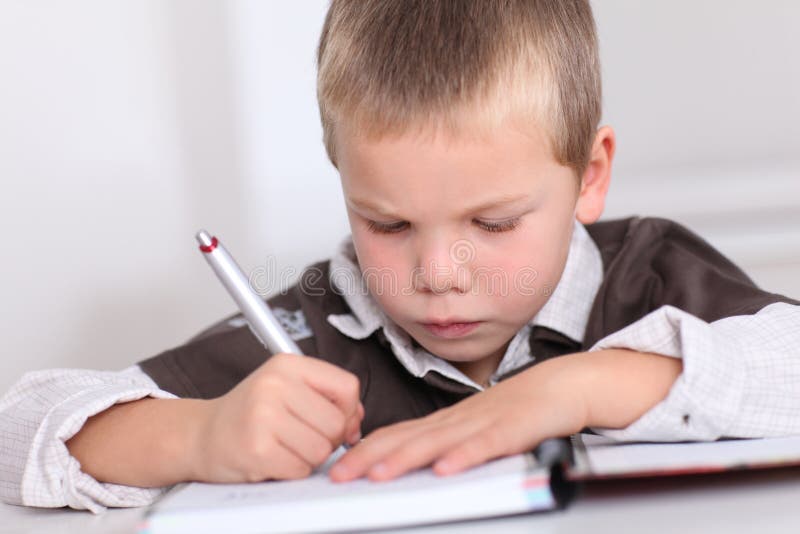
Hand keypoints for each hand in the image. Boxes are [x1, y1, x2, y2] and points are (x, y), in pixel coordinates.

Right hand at [193, 353, 363, 482]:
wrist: (201, 435)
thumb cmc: (250, 413)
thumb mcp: (287, 389)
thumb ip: (327, 398)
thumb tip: (358, 420)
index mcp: (286, 364)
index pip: (347, 386)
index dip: (350, 410)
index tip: (337, 419)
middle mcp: (274, 385)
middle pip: (337, 422)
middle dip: (328, 439)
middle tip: (303, 437)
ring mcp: (263, 417)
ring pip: (322, 449)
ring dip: (310, 457)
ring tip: (286, 447)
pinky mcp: (257, 450)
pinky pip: (300, 469)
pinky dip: (292, 470)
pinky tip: (274, 459)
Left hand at [328, 355, 586, 482]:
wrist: (560, 386)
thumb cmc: (515, 410)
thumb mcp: (472, 429)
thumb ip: (443, 444)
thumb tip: (406, 464)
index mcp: (446, 422)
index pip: (396, 435)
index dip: (365, 451)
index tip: (337, 469)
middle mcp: (457, 420)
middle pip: (408, 438)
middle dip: (371, 457)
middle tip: (340, 474)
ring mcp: (484, 422)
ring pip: (439, 441)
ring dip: (406, 458)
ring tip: (378, 474)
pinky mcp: (514, 429)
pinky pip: (487, 445)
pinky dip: (465, 456)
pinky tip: (447, 469)